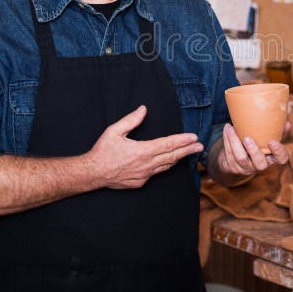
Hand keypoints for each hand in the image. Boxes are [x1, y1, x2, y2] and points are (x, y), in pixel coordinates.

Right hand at [88, 105, 203, 188]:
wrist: (93, 173)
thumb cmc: (103, 151)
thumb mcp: (114, 131)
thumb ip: (131, 120)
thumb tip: (143, 109)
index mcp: (142, 151)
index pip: (168, 144)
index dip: (182, 140)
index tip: (193, 137)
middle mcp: (146, 164)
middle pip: (172, 156)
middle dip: (187, 150)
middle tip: (200, 146)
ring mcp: (144, 175)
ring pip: (166, 166)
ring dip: (179, 158)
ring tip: (190, 152)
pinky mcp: (140, 182)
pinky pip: (157, 173)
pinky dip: (165, 166)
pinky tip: (170, 162)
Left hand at [216, 122, 289, 178]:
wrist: (236, 161)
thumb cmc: (257, 146)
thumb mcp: (267, 140)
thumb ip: (278, 132)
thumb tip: (287, 123)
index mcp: (271, 158)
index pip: (281, 159)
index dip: (278, 152)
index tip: (272, 141)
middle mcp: (260, 166)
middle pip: (260, 164)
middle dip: (254, 151)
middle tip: (247, 139)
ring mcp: (246, 168)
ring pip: (240, 158)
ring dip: (234, 142)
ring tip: (231, 128)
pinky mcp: (233, 167)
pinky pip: (229, 154)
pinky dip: (227, 140)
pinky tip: (227, 129)